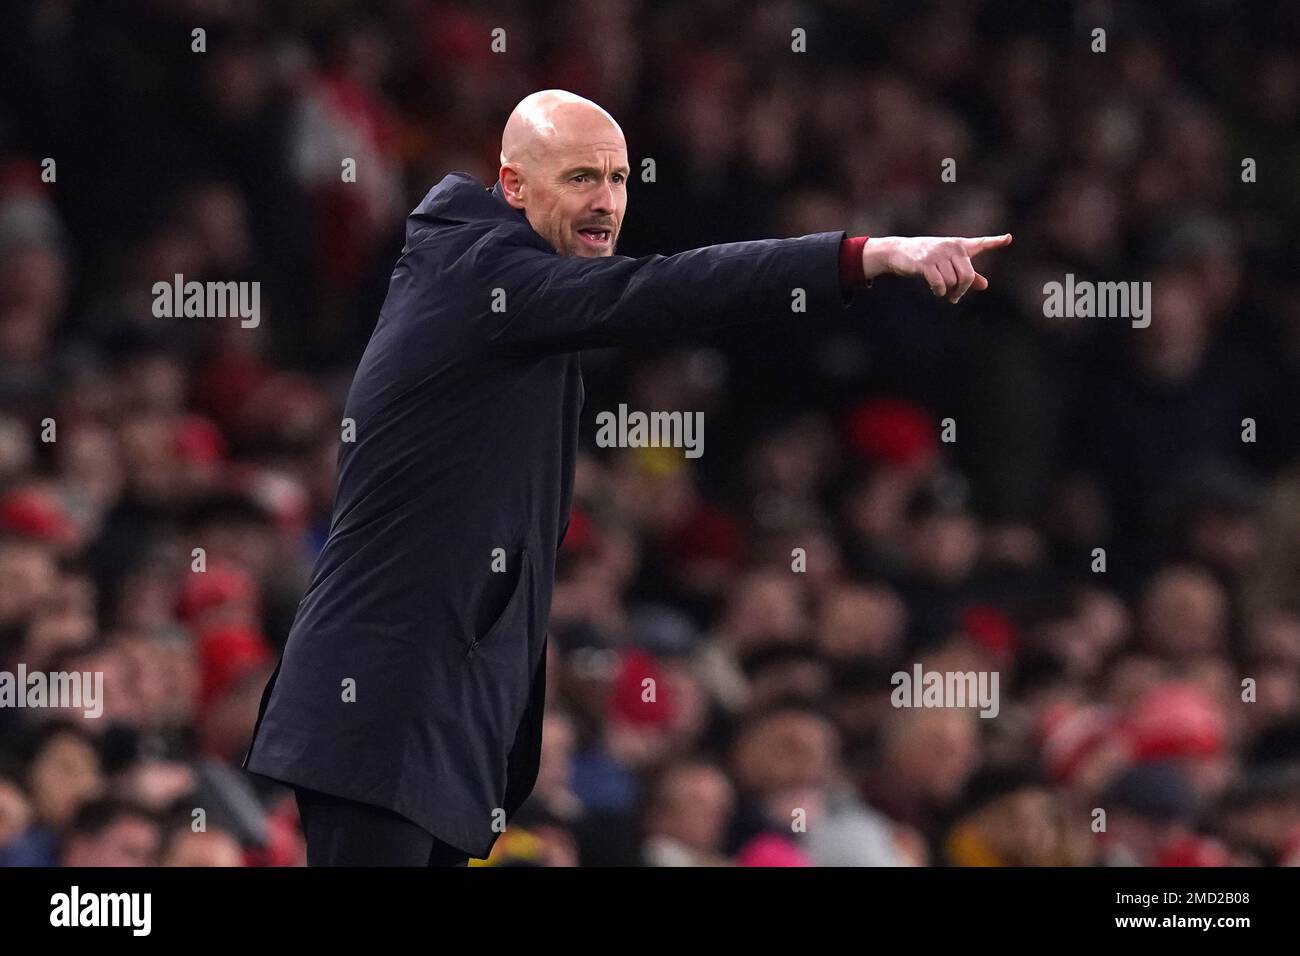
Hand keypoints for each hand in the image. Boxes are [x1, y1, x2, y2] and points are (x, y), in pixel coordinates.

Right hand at [861, 234, 1012, 302]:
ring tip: (941, 290)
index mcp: (960, 246)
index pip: (981, 243)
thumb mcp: (948, 265)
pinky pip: (939, 284)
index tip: (1008, 238)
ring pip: (952, 282)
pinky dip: (938, 291)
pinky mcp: (925, 263)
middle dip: (962, 290)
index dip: (996, 241)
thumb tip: (985, 285)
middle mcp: (952, 247)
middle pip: (967, 276)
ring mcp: (938, 254)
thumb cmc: (926, 259)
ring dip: (947, 292)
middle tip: (955, 297)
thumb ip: (968, 275)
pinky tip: (935, 290)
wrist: (899, 252)